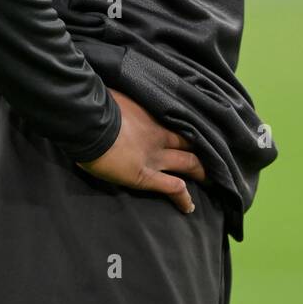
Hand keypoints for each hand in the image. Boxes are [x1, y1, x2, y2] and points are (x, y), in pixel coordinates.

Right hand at [75, 87, 206, 213]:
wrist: (88, 122)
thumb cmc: (96, 105)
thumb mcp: (115, 96)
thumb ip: (122, 100)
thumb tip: (116, 97)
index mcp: (151, 115)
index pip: (178, 121)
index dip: (189, 128)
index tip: (198, 131)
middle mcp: (159, 135)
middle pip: (189, 142)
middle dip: (203, 149)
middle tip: (214, 156)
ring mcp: (155, 156)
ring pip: (188, 163)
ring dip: (200, 172)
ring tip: (211, 181)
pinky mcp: (145, 176)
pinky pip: (171, 187)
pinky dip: (183, 198)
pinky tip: (189, 207)